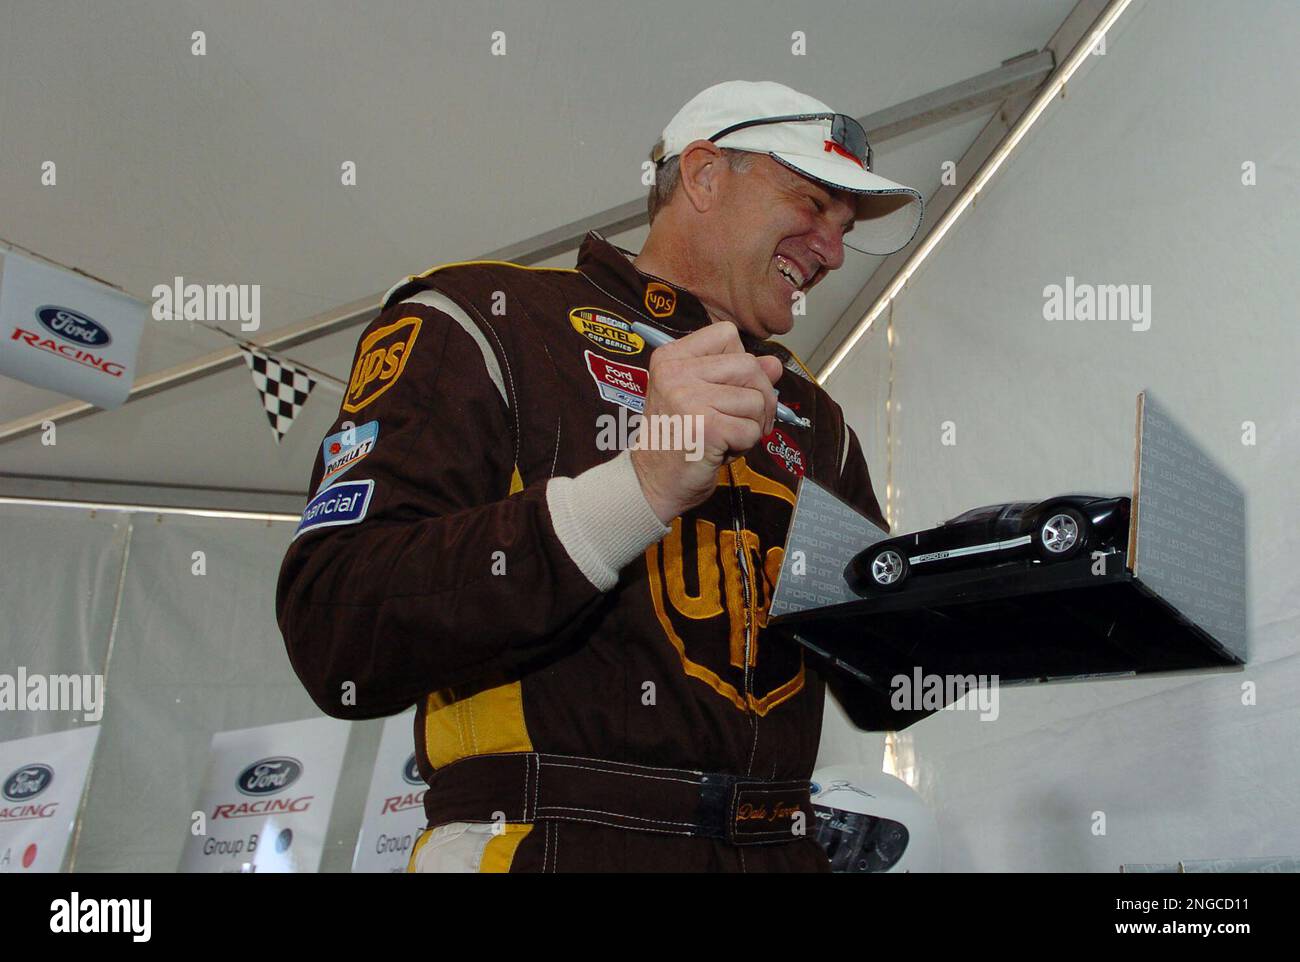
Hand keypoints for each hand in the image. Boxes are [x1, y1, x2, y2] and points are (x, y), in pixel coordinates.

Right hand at [630, 321, 782, 523]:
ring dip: (752, 425)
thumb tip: (774, 365)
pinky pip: (752, 429)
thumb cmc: (677, 439)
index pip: (727, 334)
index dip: (741, 361)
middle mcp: (675, 373)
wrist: (652, 482)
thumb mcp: (702, 397)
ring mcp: (688, 398)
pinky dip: (745, 445)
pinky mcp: (706, 427)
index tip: (732, 387)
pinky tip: (721, 450)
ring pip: (756, 399)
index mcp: (671, 357)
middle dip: (760, 397)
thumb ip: (737, 376)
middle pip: (749, 365)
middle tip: (744, 420)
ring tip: (726, 436)